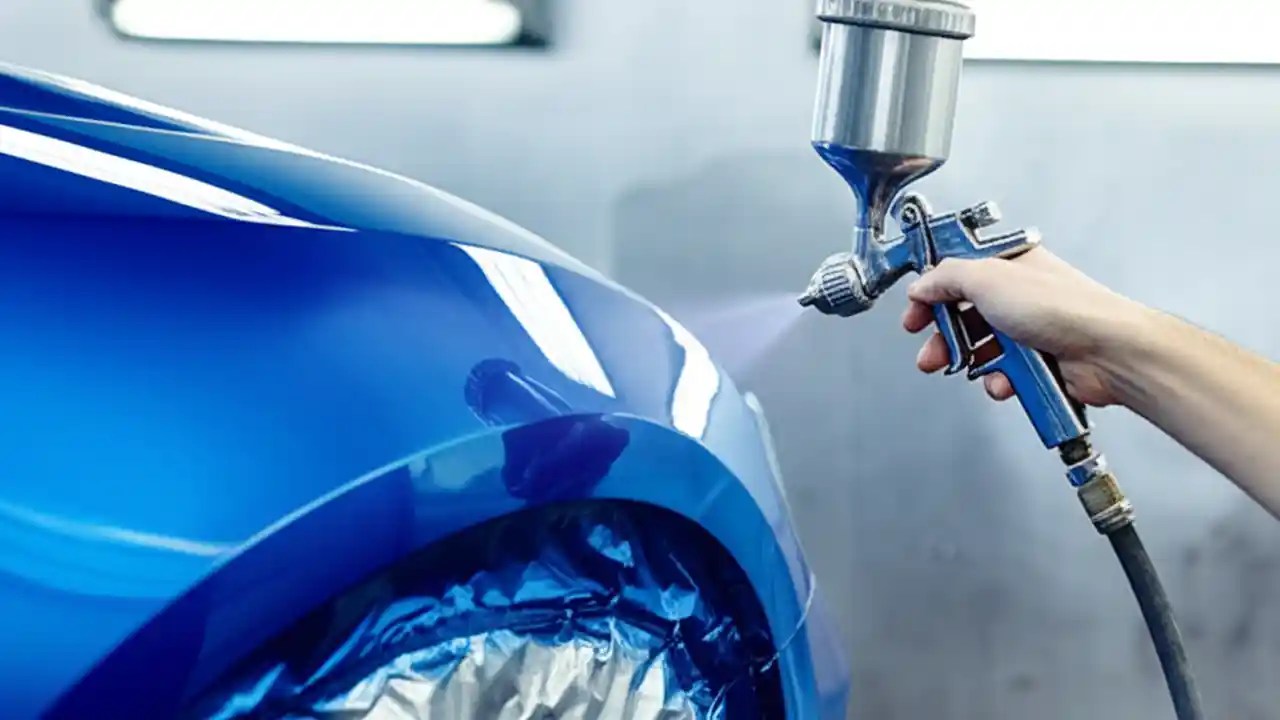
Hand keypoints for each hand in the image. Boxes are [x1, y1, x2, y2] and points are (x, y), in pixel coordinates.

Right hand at [901, 247, 1146, 407]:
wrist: (1106, 351)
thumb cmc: (1062, 307)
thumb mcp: (988, 277)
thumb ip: (947, 278)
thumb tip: (923, 284)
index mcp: (1009, 264)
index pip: (958, 272)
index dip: (932, 290)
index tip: (915, 309)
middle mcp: (1019, 294)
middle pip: (964, 314)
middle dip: (942, 335)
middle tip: (929, 350)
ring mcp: (1029, 329)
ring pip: (981, 347)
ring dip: (967, 361)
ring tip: (958, 368)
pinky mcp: (1038, 361)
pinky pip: (1004, 372)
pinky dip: (998, 379)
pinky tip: (1003, 380)